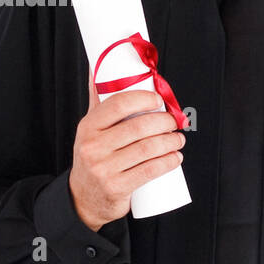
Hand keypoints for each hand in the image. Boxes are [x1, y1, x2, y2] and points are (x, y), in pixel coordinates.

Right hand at [68, 69, 185, 230]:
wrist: (84, 196)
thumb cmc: (95, 155)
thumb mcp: (91, 127)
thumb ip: (99, 99)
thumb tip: (100, 67)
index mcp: (88, 126)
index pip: (118, 103)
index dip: (143, 98)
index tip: (159, 100)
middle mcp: (93, 146)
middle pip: (139, 127)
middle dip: (165, 122)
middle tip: (175, 122)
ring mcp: (104, 169)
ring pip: (147, 149)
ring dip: (171, 142)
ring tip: (179, 139)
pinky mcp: (117, 187)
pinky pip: (149, 171)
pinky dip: (168, 162)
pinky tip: (176, 157)